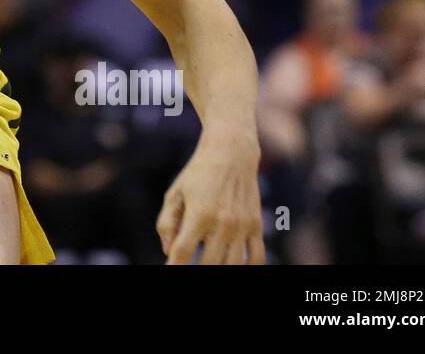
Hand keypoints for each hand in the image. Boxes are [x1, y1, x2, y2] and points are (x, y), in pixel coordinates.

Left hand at [156, 128, 264, 263]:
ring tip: (206, 265)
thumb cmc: (198, 174)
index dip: (174, 266)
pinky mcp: (255, 226)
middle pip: (208, 264)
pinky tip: (233, 267)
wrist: (231, 153)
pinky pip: (256, 258)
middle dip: (195, 271)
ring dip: (218, 270)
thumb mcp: (175, 193)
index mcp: (199, 214)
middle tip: (187, 268)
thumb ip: (167, 223)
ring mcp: (242, 226)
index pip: (183, 251)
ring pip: (232, 264)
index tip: (168, 271)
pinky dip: (246, 268)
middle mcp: (223, 223)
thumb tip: (168, 251)